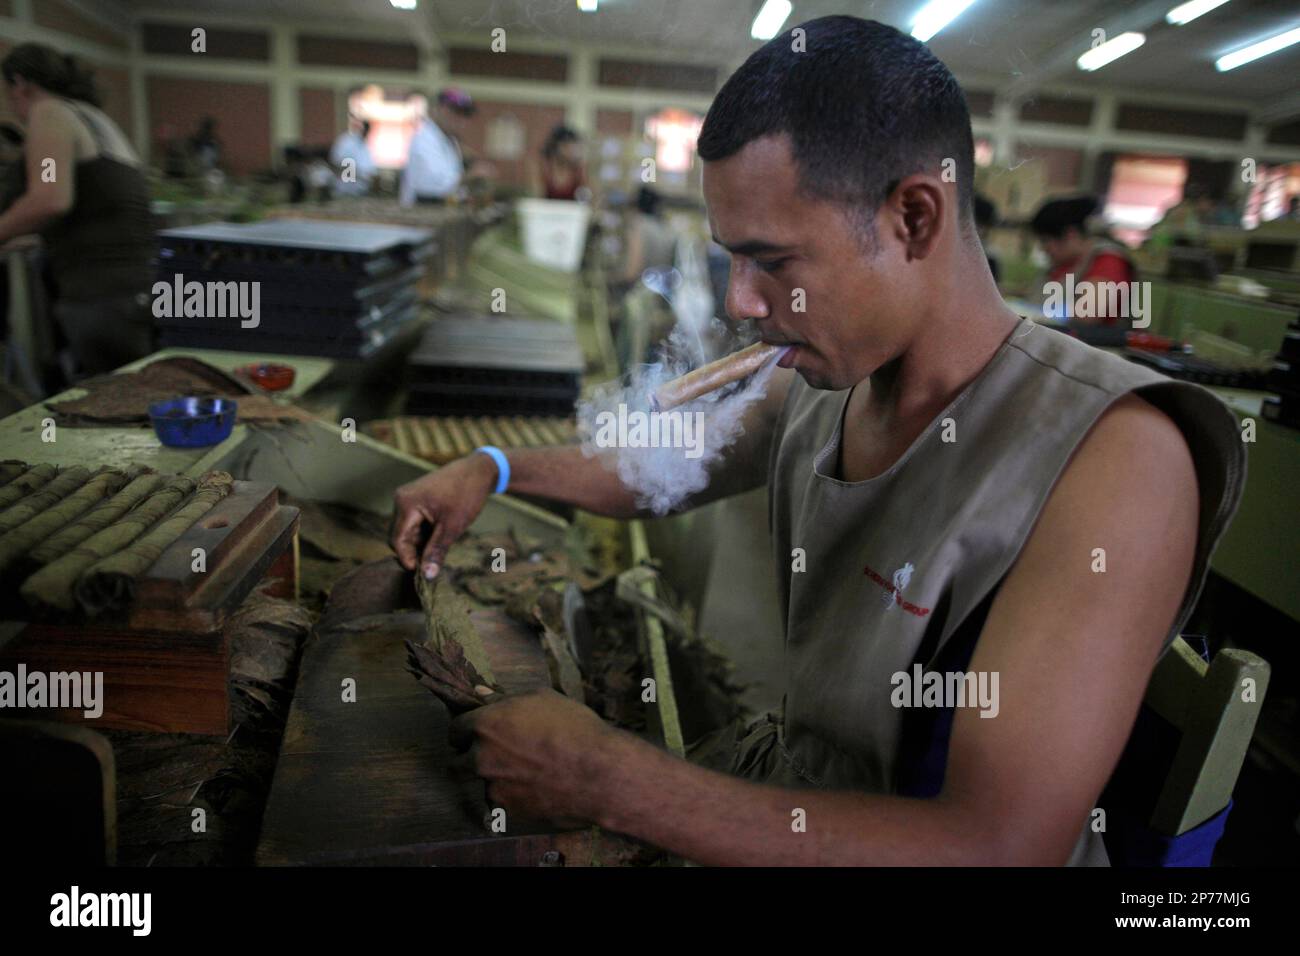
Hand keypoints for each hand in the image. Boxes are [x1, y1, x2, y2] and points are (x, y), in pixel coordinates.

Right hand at [390, 453, 497, 577]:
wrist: (478, 471)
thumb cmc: (466, 495)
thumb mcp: (452, 527)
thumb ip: (437, 551)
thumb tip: (427, 576)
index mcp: (406, 504)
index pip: (397, 540)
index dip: (407, 559)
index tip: (422, 573)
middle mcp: (401, 499)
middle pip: (400, 536)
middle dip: (414, 551)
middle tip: (435, 560)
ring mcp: (407, 498)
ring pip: (407, 531)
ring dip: (421, 542)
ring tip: (442, 543)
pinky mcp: (415, 499)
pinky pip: (413, 523)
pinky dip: (424, 533)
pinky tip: (440, 533)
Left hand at [451, 689, 617, 829]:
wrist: (599, 773)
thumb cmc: (574, 729)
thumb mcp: (543, 699)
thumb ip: (505, 699)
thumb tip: (481, 694)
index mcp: (486, 725)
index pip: (455, 729)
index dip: (465, 731)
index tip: (475, 733)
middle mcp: (481, 758)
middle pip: (457, 762)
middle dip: (470, 758)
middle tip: (495, 754)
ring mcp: (493, 788)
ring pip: (481, 784)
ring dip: (494, 779)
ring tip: (524, 773)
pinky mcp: (508, 812)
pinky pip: (501, 804)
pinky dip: (512, 797)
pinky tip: (535, 788)